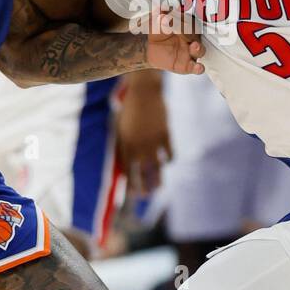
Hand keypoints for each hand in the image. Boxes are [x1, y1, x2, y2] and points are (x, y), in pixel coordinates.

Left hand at [116, 73, 171, 194]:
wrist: (144, 92)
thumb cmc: (129, 110)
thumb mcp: (120, 128)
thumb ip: (123, 146)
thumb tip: (125, 165)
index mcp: (125, 144)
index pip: (127, 171)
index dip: (130, 184)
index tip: (132, 194)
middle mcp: (139, 145)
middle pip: (142, 172)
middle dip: (144, 187)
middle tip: (145, 196)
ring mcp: (153, 140)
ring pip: (157, 167)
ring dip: (158, 180)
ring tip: (158, 188)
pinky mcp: (165, 134)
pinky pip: (169, 154)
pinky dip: (169, 160)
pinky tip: (167, 162)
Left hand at [142, 6, 204, 75]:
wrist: (151, 48)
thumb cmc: (158, 32)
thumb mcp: (156, 22)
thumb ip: (159, 15)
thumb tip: (161, 8)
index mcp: (188, 25)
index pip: (189, 21)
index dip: (181, 20)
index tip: (169, 17)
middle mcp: (192, 38)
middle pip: (196, 36)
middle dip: (190, 34)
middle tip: (178, 30)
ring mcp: (191, 52)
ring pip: (201, 51)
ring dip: (199, 49)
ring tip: (194, 46)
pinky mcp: (187, 66)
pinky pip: (197, 68)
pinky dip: (199, 68)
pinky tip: (198, 67)